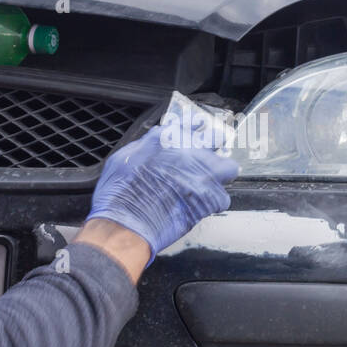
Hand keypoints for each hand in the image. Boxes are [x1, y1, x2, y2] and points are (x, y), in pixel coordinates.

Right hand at [86, 124, 238, 265]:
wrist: (126, 223)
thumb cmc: (119, 194)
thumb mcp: (125, 157)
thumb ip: (147, 144)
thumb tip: (158, 139)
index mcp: (166, 139)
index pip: (191, 123)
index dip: (197, 127)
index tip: (200, 129)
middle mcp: (188, 152)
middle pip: (216, 139)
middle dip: (213, 146)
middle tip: (207, 157)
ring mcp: (202, 175)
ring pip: (227, 167)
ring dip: (219, 174)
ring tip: (206, 183)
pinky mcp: (209, 199)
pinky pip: (222, 198)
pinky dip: (213, 202)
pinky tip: (201, 205)